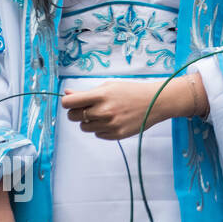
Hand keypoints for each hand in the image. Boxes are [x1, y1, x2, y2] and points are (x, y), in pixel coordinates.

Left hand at [63, 74, 204, 139]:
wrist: (156, 102)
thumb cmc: (132, 92)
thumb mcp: (109, 86)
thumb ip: (86, 93)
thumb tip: (67, 95)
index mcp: (100, 96)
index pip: (68, 103)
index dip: (68, 103)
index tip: (73, 103)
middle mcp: (103, 111)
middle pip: (73, 117)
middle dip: (77, 113)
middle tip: (89, 108)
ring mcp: (110, 125)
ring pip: (84, 127)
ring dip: (89, 121)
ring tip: (104, 114)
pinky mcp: (116, 135)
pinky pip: (98, 134)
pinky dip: (101, 128)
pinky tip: (113, 120)